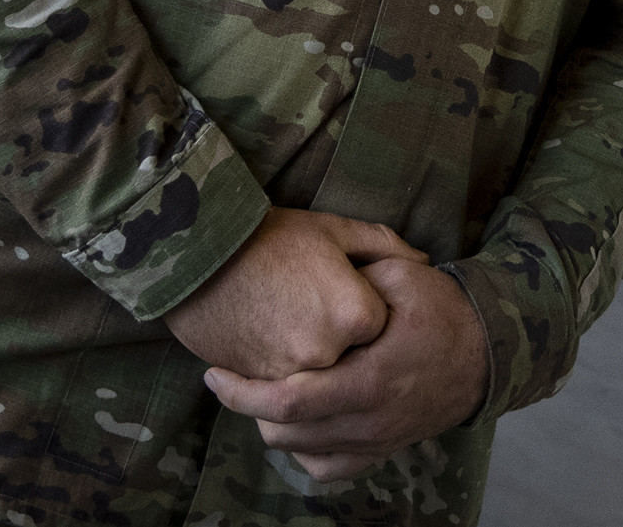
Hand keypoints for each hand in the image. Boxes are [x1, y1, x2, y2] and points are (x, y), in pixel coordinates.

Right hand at [164, 208, 427, 382]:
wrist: (199, 259)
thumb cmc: (272, 238)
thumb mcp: (335, 231)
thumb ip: (385, 247)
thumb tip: (422, 263)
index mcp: (355, 314)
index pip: (386, 327)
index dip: (372, 307)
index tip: (354, 292)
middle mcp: (329, 353)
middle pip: (358, 358)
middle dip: (351, 340)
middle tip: (323, 309)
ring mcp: (293, 376)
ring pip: (326, 380)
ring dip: (323, 362)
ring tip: (302, 324)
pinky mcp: (261, 386)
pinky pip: (292, 391)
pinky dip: (295, 376)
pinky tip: (285, 345)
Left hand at [204, 255, 488, 482]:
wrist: (488, 351)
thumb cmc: (444, 310)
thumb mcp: (401, 278)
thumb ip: (350, 285)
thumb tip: (302, 287)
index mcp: (368, 380)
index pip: (286, 402)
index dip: (240, 392)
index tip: (214, 374)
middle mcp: (368, 420)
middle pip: (282, 433)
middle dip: (249, 406)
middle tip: (236, 376)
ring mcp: (376, 442)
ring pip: (299, 453)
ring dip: (274, 427)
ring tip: (268, 391)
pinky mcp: (383, 451)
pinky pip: (328, 468)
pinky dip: (305, 450)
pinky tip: (302, 422)